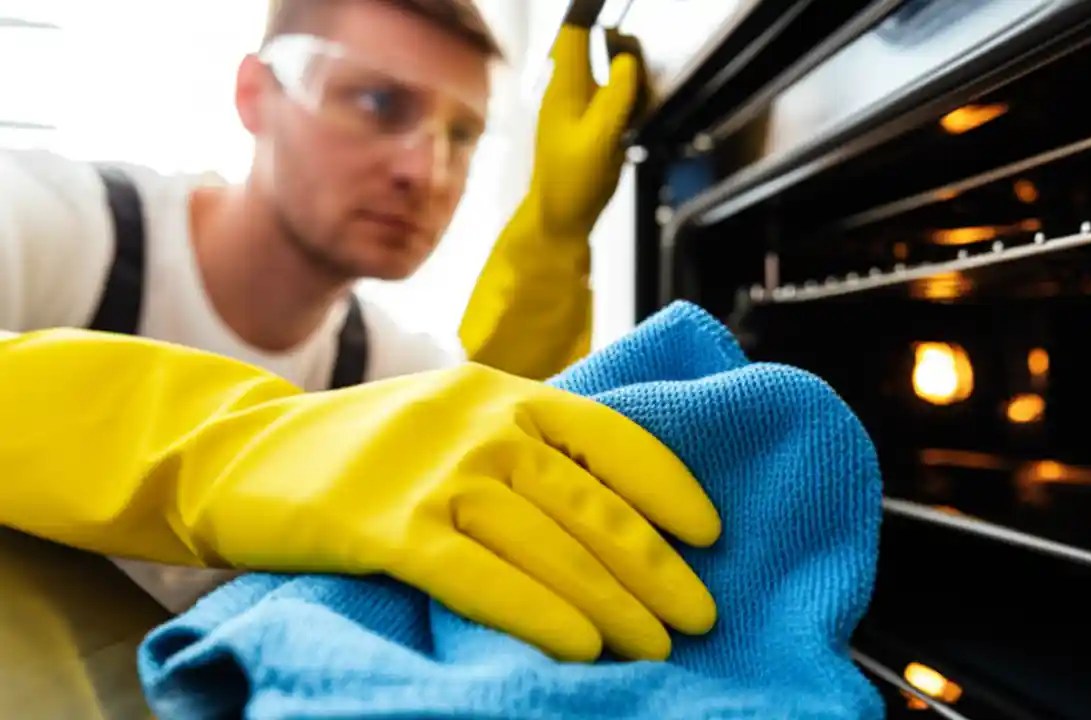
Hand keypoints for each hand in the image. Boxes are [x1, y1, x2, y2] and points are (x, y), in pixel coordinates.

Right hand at [0, 329, 718, 662]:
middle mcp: (479, 423)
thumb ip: (524, 442)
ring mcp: (431, 472)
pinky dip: (535, 613)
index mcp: (504, 392)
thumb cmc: (364, 448)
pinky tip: (579, 647)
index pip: (611, 436)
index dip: (669, 488)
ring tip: (655, 646)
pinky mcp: (384, 526)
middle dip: (653, 567)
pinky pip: (478, 575)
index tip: (710, 536)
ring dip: (611, 602)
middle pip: (589, 502)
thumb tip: (616, 504)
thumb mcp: (454, 417)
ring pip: (546, 543)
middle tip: (699, 616)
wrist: (242, 452)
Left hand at [532, 24, 640, 236]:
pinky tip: (635, 120)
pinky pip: (611, 100)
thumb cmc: (572, 184)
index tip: (614, 9)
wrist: (559, 223)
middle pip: (595, 49)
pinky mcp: (589, 128)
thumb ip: (615, 98)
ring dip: (628, 78)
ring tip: (638, 101)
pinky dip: (628, 102)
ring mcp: (578, 111)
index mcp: (564, 89)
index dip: (592, 14)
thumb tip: (628, 61)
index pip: (573, 33)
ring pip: (606, 75)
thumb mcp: (598, 139)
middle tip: (640, 69)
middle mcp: (568, 93)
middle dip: (621, 49)